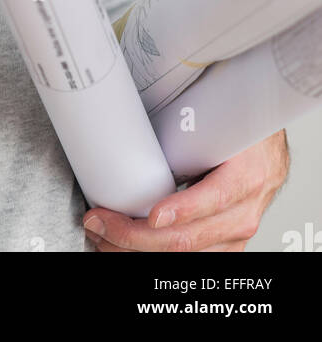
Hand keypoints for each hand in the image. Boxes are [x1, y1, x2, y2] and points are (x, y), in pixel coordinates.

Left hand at [82, 131, 289, 251]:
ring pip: (185, 256)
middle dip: (136, 235)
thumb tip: (142, 109)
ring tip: (103, 235)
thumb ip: (191, 125)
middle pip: (189, 239)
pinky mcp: (225, 243)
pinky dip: (155, 254)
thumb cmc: (241, 130)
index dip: (182, 211)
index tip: (153, 215)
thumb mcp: (223, 120)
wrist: (267, 146)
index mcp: (245, 176)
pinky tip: (127, 246)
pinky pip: (190, 258)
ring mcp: (235, 233)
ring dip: (137, 249)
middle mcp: (243, 212)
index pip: (213, 200)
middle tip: (100, 221)